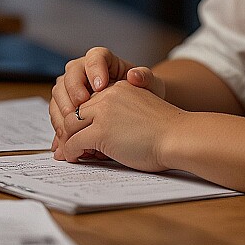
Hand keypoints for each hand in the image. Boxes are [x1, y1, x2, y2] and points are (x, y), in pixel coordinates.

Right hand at [49, 47, 164, 153]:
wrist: (139, 111)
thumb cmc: (144, 92)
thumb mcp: (150, 84)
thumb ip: (145, 77)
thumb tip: (134, 75)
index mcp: (103, 60)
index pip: (94, 58)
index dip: (94, 70)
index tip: (101, 87)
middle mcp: (84, 71)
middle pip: (70, 74)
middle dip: (73, 91)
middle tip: (80, 106)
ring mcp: (72, 88)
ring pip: (59, 94)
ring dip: (62, 110)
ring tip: (73, 125)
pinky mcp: (67, 107)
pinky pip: (57, 114)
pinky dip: (60, 126)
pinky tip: (67, 138)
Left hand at [57, 80, 184, 171]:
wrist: (177, 135)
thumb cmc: (164, 130)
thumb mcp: (139, 111)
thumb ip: (119, 114)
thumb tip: (101, 132)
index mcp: (119, 87)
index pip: (88, 101)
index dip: (80, 119)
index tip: (76, 133)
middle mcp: (109, 95)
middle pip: (75, 111)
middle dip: (68, 129)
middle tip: (67, 145)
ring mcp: (103, 112)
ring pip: (70, 125)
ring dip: (66, 140)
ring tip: (68, 153)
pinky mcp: (101, 130)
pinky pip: (74, 142)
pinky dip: (70, 152)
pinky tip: (73, 158)